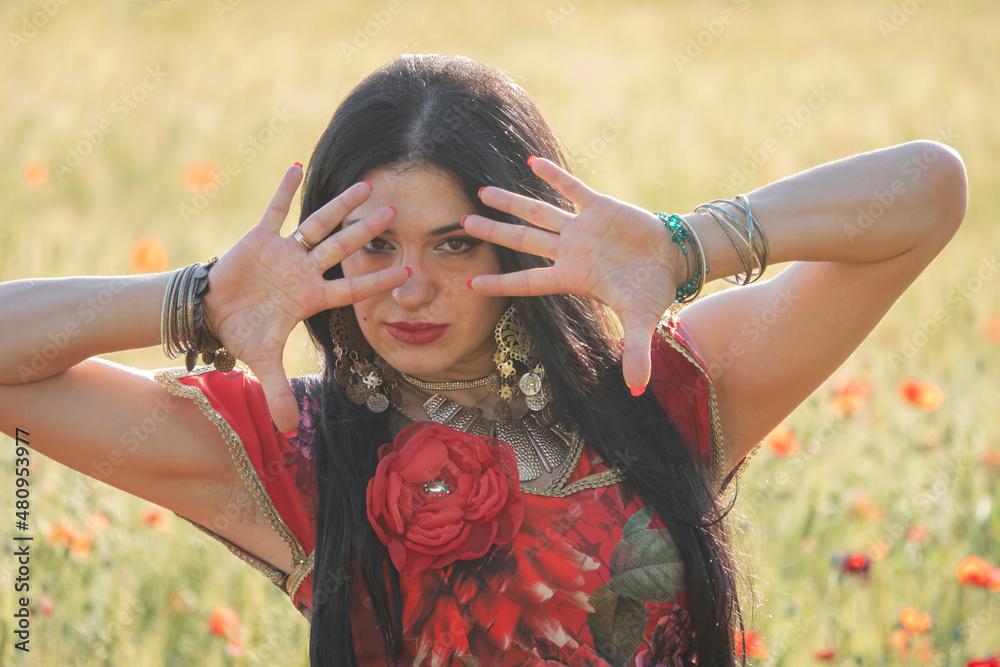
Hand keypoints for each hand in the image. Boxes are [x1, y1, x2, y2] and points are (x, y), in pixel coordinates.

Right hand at [202, 165, 408, 432]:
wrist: (208, 312)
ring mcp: (284, 251)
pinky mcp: (259, 237)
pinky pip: (275, 210)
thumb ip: (277, 392)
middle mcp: (304, 270)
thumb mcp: (262, 362)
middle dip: (368, 232)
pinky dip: (285, 190)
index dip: (378, 280)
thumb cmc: (241, 332)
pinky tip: (298, 166)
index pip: (352, 287)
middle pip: (343, 248)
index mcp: (311, 297)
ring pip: (318, 225)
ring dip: (339, 206)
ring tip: (365, 186)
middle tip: (396, 213)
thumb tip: (289, 432)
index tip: (407, 269)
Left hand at [463, 157, 681, 393]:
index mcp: (572, 278)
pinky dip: (553, 176)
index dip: (501, 283)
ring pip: (538, 212)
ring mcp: (581, 227)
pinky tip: (531, 163)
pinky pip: (571, 188)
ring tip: (482, 191)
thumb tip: (637, 390)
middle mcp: (569, 251)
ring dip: (511, 202)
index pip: (528, 282)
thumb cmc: (652, 290)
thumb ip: (636, 352)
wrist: (674, 259)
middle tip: (462, 224)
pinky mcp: (599, 206)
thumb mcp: (642, 321)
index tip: (471, 284)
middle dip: (493, 233)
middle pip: (521, 241)